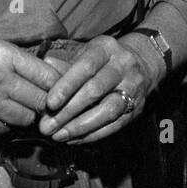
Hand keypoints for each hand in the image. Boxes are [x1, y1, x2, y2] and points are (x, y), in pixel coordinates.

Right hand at [0, 38, 60, 137]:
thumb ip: (28, 63)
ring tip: (11, 104)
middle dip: (43, 103)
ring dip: (24, 114)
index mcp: (3, 54)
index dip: (59, 87)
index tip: (60, 92)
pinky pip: (6, 128)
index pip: (47, 75)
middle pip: (41, 100)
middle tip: (39, 102)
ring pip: (27, 117)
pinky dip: (5, 123)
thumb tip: (64, 79)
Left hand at [37, 33, 161, 144]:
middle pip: (96, 90)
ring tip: (59, 136)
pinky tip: (74, 139)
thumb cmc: (103, 60)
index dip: (67, 85)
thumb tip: (44, 70)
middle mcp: (123, 66)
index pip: (86, 67)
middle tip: (47, 126)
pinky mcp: (137, 108)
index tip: (50, 103)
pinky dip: (92, 134)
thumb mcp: (85, 54)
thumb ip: (65, 65)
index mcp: (106, 48)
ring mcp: (133, 87)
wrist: (142, 63)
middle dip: (69, 111)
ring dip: (80, 126)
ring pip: (108, 110)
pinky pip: (115, 125)